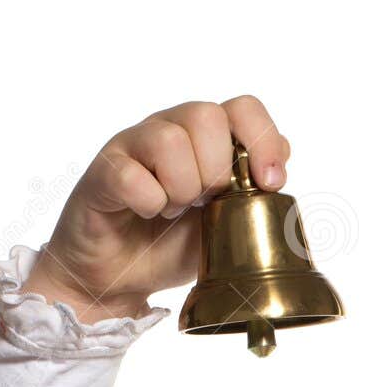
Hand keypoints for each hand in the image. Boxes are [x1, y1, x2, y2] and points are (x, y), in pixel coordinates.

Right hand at [22, 96, 291, 321]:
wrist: (120, 277)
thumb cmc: (172, 245)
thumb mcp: (227, 225)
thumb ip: (255, 194)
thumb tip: (283, 158)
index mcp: (206, 140)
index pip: (243, 108)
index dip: (262, 140)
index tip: (268, 183)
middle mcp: (170, 130)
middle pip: (207, 116)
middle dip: (217, 171)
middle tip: (203, 202)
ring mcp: (134, 146)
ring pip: (170, 140)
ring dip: (180, 188)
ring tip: (171, 209)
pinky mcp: (104, 171)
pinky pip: (132, 176)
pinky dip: (148, 203)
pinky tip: (146, 213)